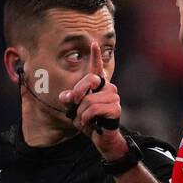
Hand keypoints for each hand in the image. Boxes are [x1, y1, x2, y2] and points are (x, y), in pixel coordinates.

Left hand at [59, 41, 122, 155]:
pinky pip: (94, 109)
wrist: (101, 138)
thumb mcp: (73, 109)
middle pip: (89, 81)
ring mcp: (113, 97)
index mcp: (98, 85)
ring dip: (81, 113)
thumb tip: (67, 96)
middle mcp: (108, 87)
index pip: (97, 67)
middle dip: (78, 94)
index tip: (93, 43)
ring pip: (89, 100)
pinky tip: (89, 123)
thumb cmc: (89, 121)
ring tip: (84, 119)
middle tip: (74, 106)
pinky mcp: (115, 108)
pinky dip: (86, 118)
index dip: (95, 55)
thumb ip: (68, 100)